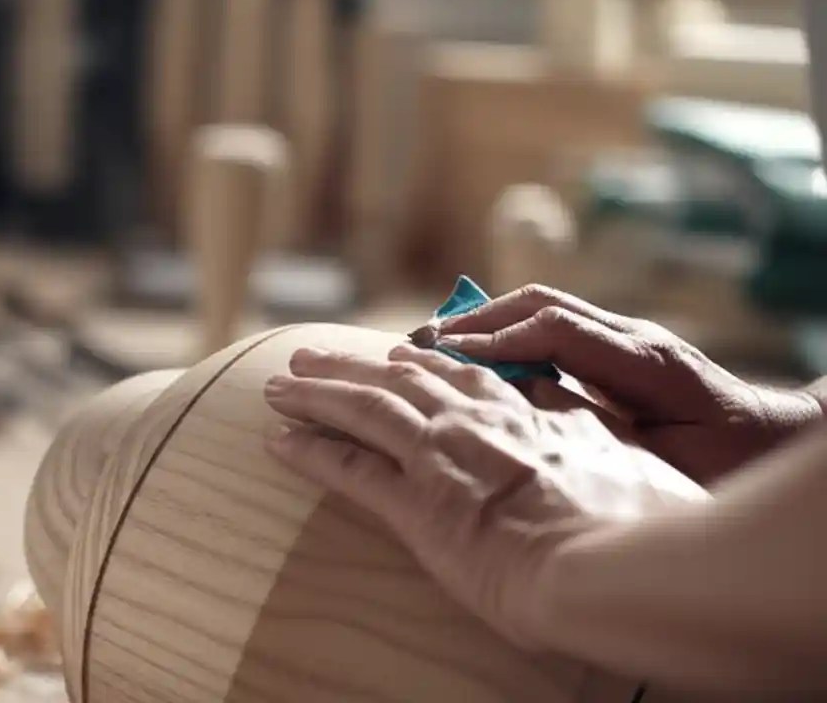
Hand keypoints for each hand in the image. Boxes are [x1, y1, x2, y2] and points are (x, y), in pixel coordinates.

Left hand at [263, 346, 706, 648]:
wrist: (617, 566)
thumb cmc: (644, 529)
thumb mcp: (636, 465)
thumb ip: (603, 442)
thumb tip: (606, 437)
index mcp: (531, 414)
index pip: (464, 374)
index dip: (423, 363)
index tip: (397, 354)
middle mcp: (480, 423)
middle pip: (400, 378)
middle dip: (352, 364)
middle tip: (311, 354)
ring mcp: (445, 457)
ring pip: (364, 408)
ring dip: (316, 394)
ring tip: (277, 385)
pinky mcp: (417, 504)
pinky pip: (348, 468)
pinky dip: (309, 450)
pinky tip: (277, 440)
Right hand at [424, 285, 821, 482]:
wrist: (771, 440)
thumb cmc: (725, 465)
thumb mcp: (670, 460)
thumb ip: (607, 430)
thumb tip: (537, 410)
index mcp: (646, 362)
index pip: (557, 331)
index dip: (499, 341)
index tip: (448, 359)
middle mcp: (632, 336)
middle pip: (542, 303)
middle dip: (477, 319)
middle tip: (421, 343)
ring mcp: (624, 335)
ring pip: (543, 306)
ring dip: (485, 319)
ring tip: (433, 342)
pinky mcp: (615, 345)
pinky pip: (551, 324)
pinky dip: (505, 331)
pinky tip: (471, 353)